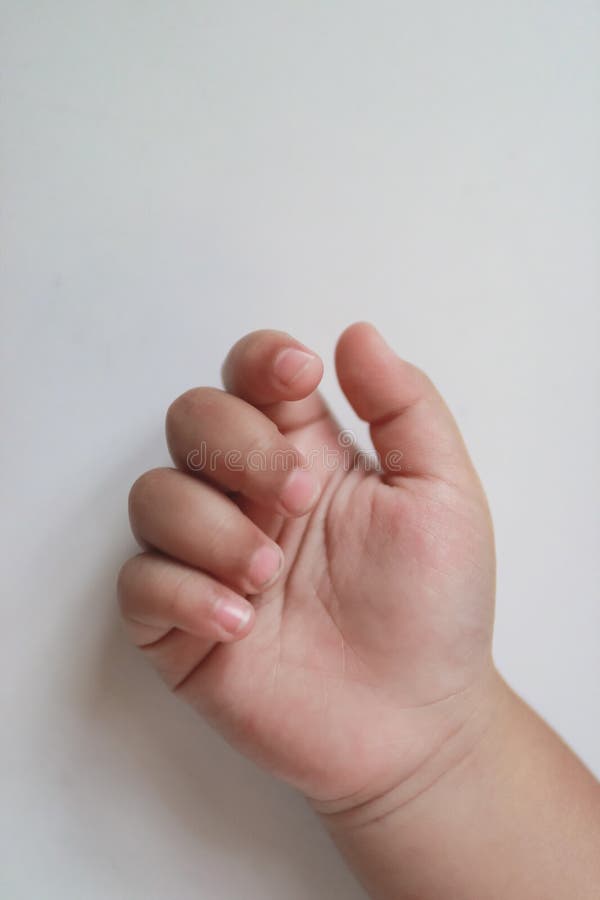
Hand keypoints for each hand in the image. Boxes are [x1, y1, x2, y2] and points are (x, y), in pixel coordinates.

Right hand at [118, 323, 495, 809]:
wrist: (415, 722)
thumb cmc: (433, 607)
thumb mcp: (443, 494)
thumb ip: (404, 407)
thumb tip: (355, 334)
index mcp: (307, 453)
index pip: (253, 375)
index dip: (260, 360)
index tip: (300, 376)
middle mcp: (249, 495)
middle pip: (192, 417)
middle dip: (237, 446)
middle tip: (299, 500)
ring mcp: (210, 556)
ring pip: (155, 495)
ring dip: (210, 528)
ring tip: (270, 576)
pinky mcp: (181, 622)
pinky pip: (139, 582)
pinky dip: (182, 593)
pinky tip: (241, 624)